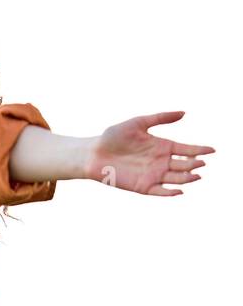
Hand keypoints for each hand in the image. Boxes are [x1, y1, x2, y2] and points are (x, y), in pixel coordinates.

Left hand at [85, 112, 214, 195]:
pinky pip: (160, 192)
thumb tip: (184, 112)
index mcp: (162, 146)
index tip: (212, 150)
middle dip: (194, 164)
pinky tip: (180, 190)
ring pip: (176, 179)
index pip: (186, 150)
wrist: (94, 153)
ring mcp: (153, 175)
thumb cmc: (114, 136)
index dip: (199, 150)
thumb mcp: (139, 122)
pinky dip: (170, 192)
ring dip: (187, 178)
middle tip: (202, 163)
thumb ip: (161, 117)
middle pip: (184, 165)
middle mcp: (160, 161)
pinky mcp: (142, 187)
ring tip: (196, 176)